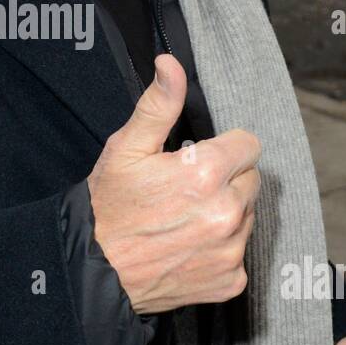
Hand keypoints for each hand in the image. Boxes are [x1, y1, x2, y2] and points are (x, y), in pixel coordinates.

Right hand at [87, 53, 260, 315]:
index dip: (223, 149)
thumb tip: (171, 64)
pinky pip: (240, 254)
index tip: (197, 159)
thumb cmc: (108, 207)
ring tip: (184, 220)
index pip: (248, 145)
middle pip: (251, 180)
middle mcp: (227, 213)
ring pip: (248, 216)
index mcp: (206, 173)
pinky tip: (188, 248)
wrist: (94, 272)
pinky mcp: (230, 280)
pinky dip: (220, 250)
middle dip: (226, 180)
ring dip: (225, 214)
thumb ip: (158, 105)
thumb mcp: (126, 148)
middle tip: (186, 191)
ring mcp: (230, 250)